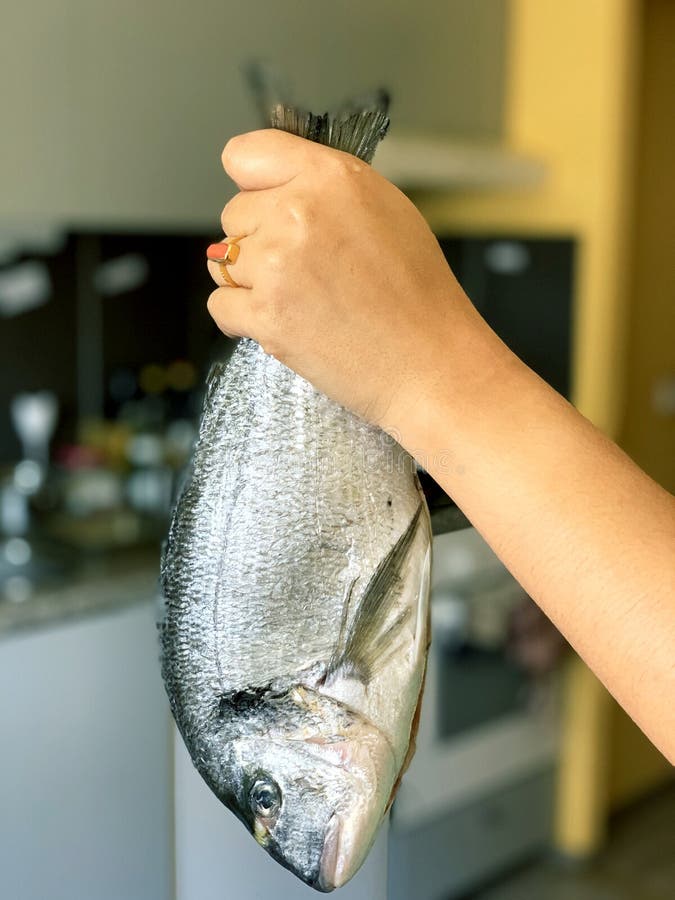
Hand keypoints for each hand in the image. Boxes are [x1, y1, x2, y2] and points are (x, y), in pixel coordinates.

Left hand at [206, 129, 469, 431]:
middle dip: (259, 238)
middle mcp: (297, 213)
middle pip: (233, 213)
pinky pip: (220, 306)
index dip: (254, 183)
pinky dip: (242, 318)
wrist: (431, 364)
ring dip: (249, 280)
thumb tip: (277, 187)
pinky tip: (281, 322)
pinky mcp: (265, 317)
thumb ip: (326, 188)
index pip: (244, 155)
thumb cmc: (418, 295)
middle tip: (304, 268)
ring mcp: (277, 267)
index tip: (266, 202)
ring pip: (222, 261)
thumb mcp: (387, 209)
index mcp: (331, 178)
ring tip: (297, 298)